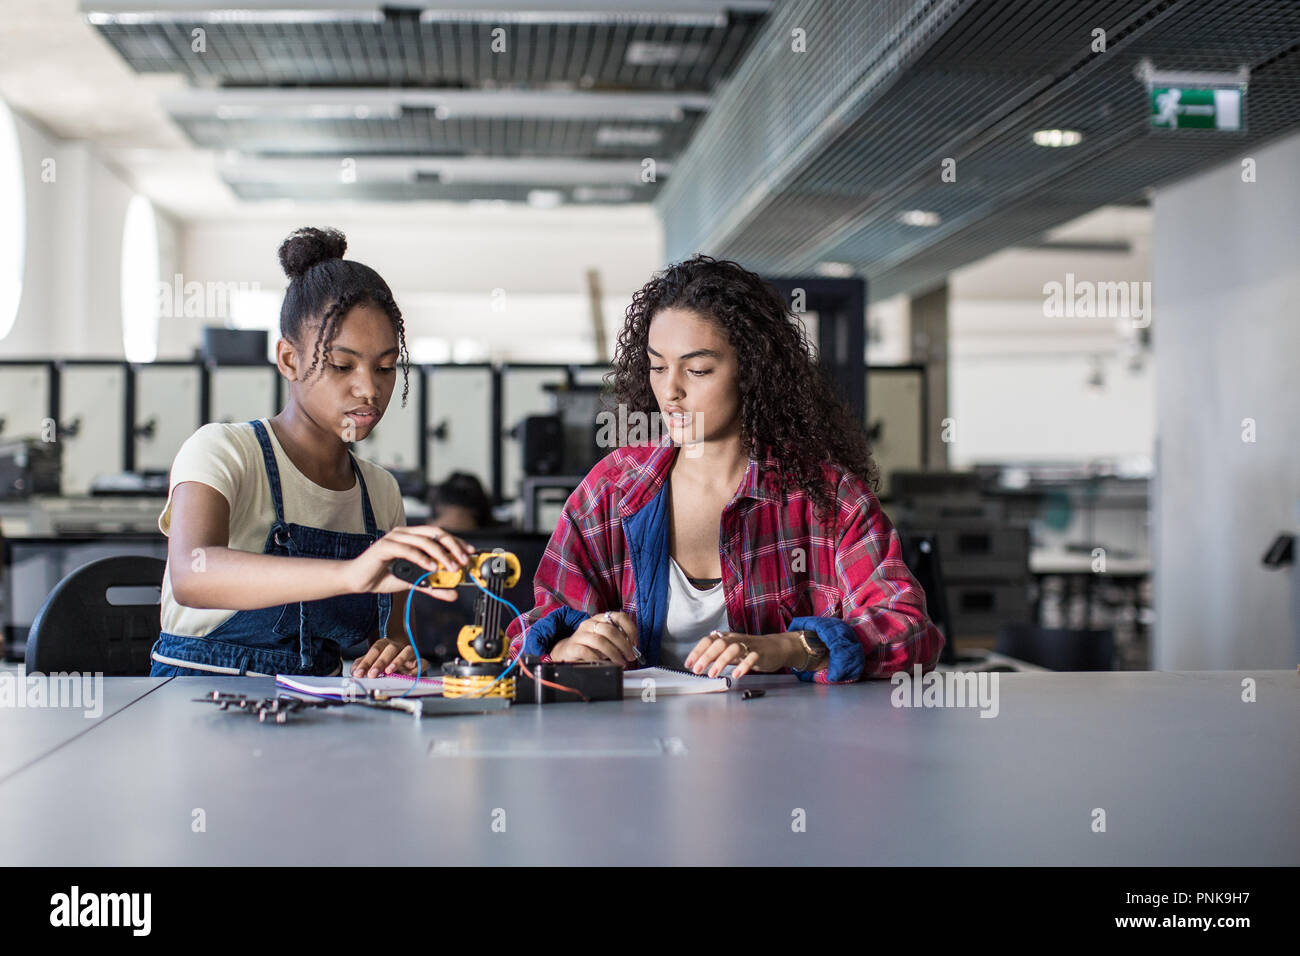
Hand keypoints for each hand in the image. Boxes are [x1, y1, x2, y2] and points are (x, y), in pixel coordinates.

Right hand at [341, 524, 474, 599]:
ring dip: (440, 555)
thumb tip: (454, 592)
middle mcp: (405, 533)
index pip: (440, 534)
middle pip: (436, 533)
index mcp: (412, 536)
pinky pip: (408, 549)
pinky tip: (431, 567)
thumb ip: (433, 586)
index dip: (457, 542)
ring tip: (450, 568)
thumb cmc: (383, 577)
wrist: (358, 581)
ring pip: (424, 540)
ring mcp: (394, 537)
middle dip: (453, 547)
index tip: (469, 554)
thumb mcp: (413, 583)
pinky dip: (421, 558)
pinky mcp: (385, 546)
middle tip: (463, 562)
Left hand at [351, 637, 429, 677]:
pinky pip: (422, 662)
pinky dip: (417, 668)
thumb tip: (354, 671)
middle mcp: (397, 646)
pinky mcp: (420, 662)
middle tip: (372, 674)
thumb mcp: (370, 663)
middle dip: (380, 662)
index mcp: (384, 645)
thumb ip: (361, 666)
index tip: (358, 674)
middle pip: (390, 649)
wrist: (403, 662)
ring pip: (407, 651)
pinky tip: (408, 676)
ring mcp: (410, 653)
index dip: (366, 662)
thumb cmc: (385, 662)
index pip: (375, 650)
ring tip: (389, 671)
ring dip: (398, 660)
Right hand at [549, 611, 638, 664]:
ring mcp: (580, 634)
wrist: (567, 651)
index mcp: (601, 618)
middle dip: (624, 645)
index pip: (620, 617)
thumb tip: (632, 649)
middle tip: (630, 656)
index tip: (635, 643)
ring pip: (600, 641)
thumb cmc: (590, 645)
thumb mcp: (605, 639)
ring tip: (620, 662)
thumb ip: (617, 640)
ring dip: (614, 653)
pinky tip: (605, 664)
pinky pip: (587, 651)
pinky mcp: (573, 646)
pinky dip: (598, 659)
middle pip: (611, 630)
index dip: (631, 629)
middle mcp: (590, 623)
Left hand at [684, 631, 794, 678]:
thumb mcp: (730, 652)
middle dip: (706, 657)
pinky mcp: (760, 653)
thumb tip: (698, 663)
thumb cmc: (750, 650)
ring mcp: (749, 645)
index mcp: (727, 638)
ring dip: (721, 661)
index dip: (697, 651)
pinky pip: (751, 657)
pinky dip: (743, 666)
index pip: (708, 640)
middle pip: (719, 643)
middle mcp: (736, 639)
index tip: (688, 664)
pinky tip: (736, 675)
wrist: (776, 647)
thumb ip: (716, 656)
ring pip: (733, 648)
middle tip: (697, 670)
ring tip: (713, 674)